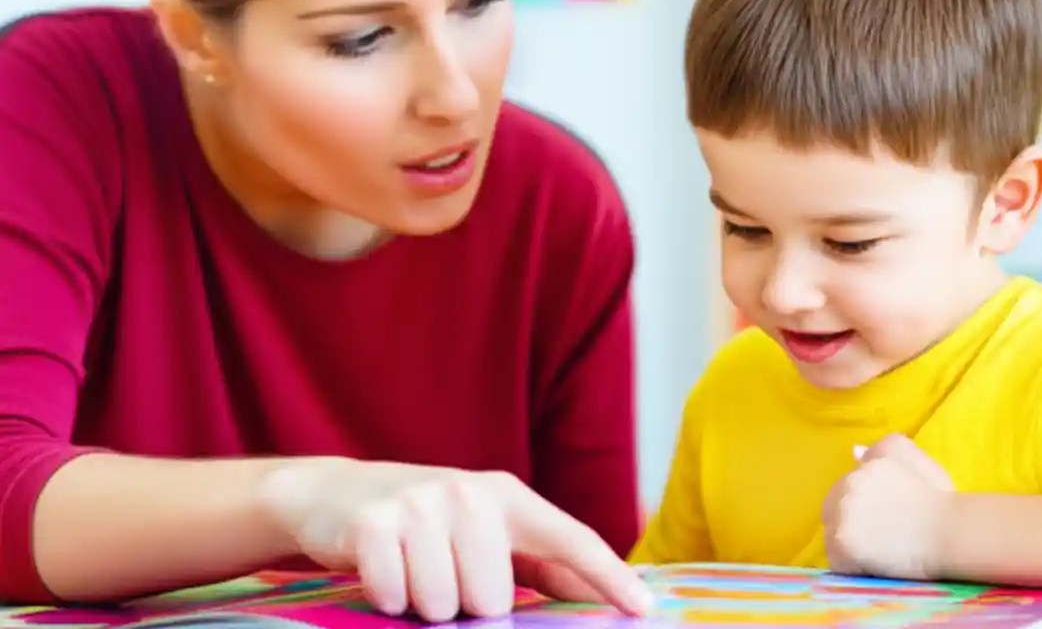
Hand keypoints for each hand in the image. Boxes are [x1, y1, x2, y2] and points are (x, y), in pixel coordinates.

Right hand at [255, 458, 651, 621]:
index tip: (644, 609)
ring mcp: (420, 505)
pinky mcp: (374, 523)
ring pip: (443, 606)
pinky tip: (382, 571)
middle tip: (439, 572)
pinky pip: (397, 598)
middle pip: (492, 601)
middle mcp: (469, 493)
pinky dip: (387, 598)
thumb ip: (540, 562)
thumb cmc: (426, 523)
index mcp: (507, 496)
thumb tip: (597, 595)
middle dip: (465, 605)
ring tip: (411, 569)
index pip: (570, 539)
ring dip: (424, 605)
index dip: (608, 576)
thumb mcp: (485, 531)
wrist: (336, 493)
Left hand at [822, 434, 954, 579]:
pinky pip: (838, 561)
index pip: (847, 489)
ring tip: (879, 555)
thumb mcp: (916, 460)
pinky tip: (875, 567)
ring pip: (833, 535)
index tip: (882, 520)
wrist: (947, 530)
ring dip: (849, 546)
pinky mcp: (841, 543)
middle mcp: (846, 484)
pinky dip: (852, 567)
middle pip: (834, 510)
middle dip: (851, 524)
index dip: (862, 508)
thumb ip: (884, 450)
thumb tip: (856, 451)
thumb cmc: (939, 498)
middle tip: (880, 539)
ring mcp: (841, 514)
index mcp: (862, 466)